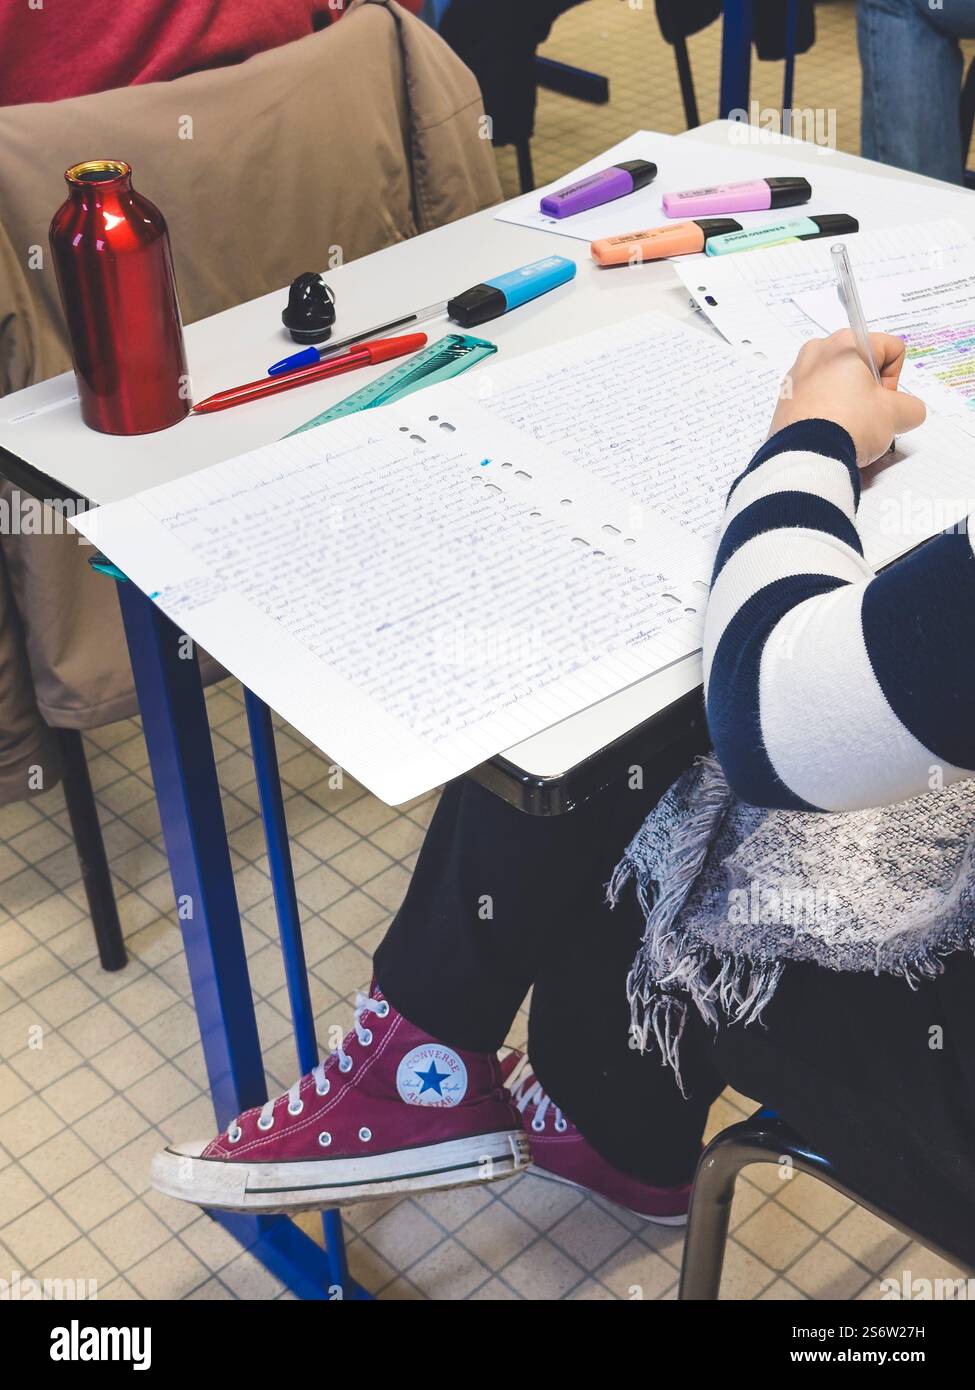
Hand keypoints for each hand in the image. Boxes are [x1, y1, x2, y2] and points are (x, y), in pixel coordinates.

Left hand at [769, 329, 926, 467]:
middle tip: (867, 417)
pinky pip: (817, 400)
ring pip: (838, 385)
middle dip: (870, 393)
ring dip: (849, 404)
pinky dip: (827, 413)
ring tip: (847, 428)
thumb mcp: (896, 416)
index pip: (890, 350)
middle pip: (862, 367)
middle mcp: (817, 351)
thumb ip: (911, 407)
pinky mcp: (785, 399)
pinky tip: (829, 432)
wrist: (806, 457)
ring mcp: (797, 375)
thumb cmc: (848, 426)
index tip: (884, 401)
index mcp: (845, 342)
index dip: (895, 380)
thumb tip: (908, 411)